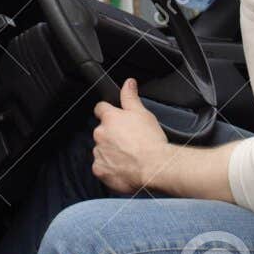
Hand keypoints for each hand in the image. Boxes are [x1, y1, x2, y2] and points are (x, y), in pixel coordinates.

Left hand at [91, 78, 168, 193]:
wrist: (154, 166)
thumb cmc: (150, 140)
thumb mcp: (142, 113)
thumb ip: (130, 97)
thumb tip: (128, 83)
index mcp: (110, 118)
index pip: (100, 109)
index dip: (108, 112)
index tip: (115, 118)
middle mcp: (101, 134)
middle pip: (102, 131)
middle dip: (112, 135)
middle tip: (129, 140)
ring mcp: (99, 153)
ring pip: (102, 149)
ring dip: (111, 151)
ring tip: (129, 156)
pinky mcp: (100, 170)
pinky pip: (101, 167)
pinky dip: (110, 168)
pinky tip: (124, 167)